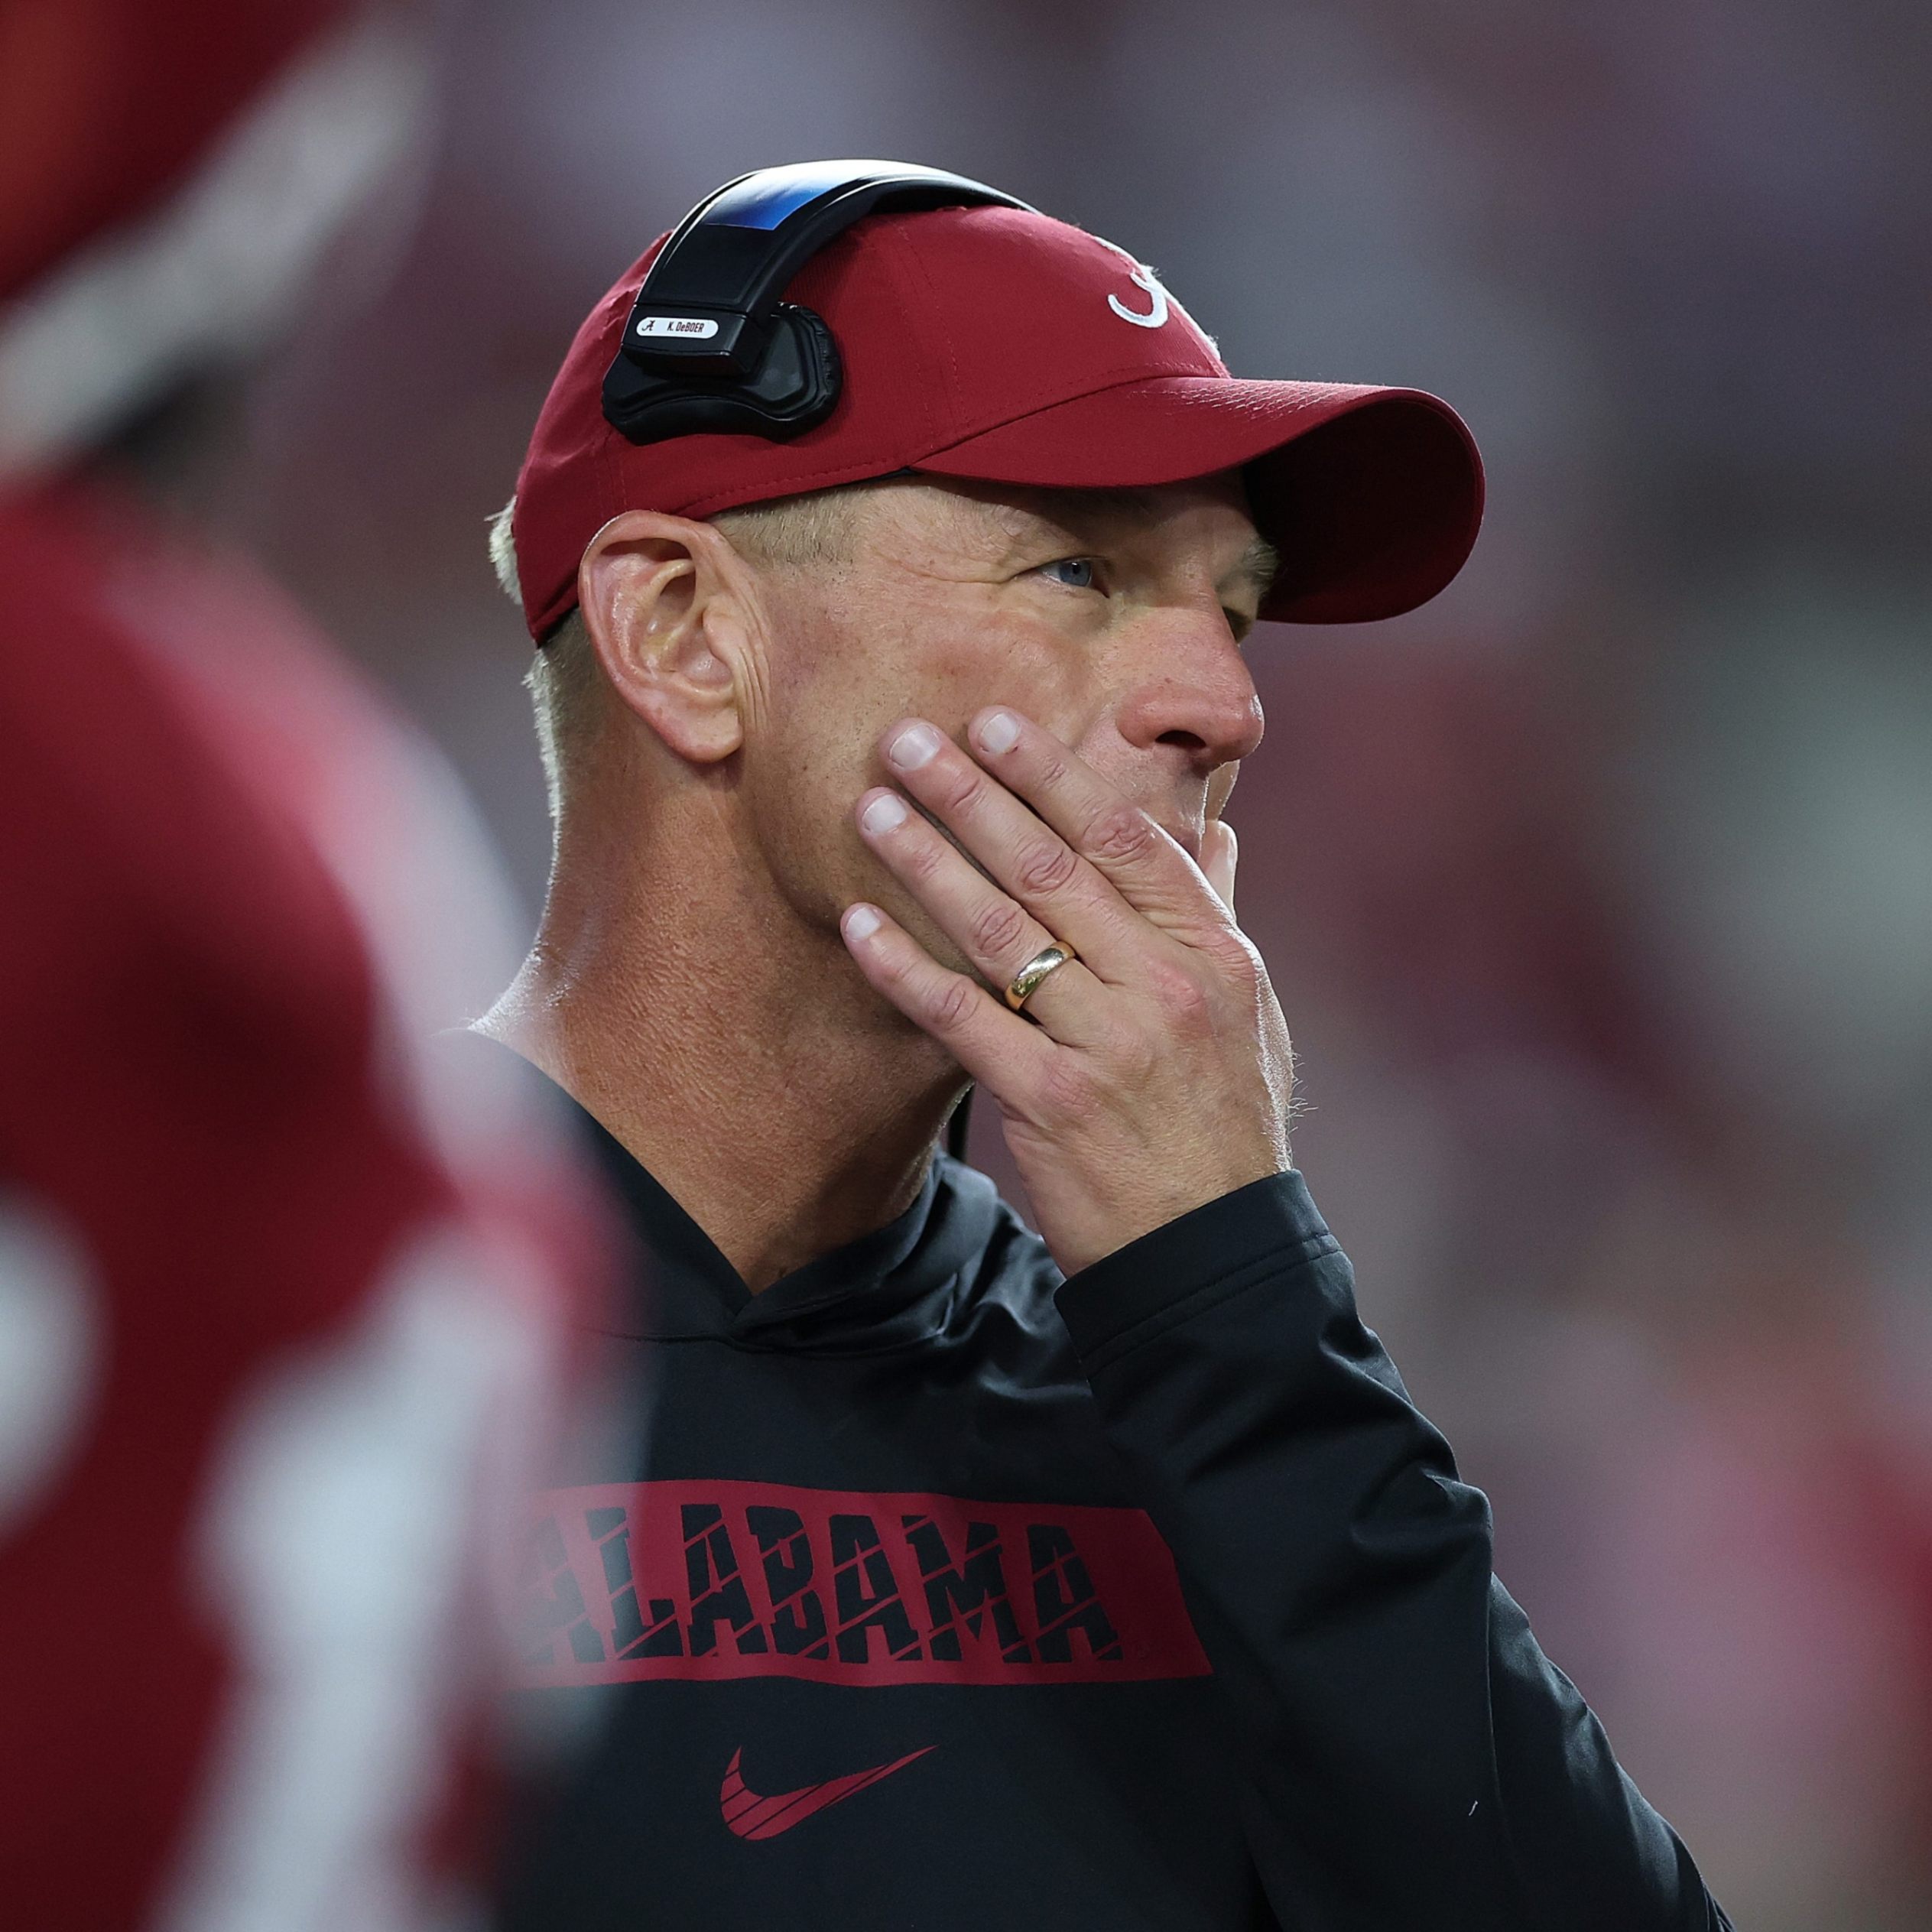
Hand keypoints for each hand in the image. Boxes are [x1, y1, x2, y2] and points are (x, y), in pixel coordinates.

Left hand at [839, 707, 1294, 1276]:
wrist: (1214, 1250)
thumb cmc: (1226, 1122)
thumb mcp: (1250, 1011)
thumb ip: (1218, 915)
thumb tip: (1215, 832)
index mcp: (1211, 952)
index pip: (1123, 839)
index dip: (1051, 775)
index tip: (993, 723)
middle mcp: (1163, 986)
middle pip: (1050, 867)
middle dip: (970, 794)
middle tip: (906, 739)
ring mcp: (1108, 1045)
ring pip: (1000, 930)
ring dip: (925, 860)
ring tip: (869, 808)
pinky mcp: (1051, 1104)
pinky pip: (963, 1018)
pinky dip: (905, 967)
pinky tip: (858, 923)